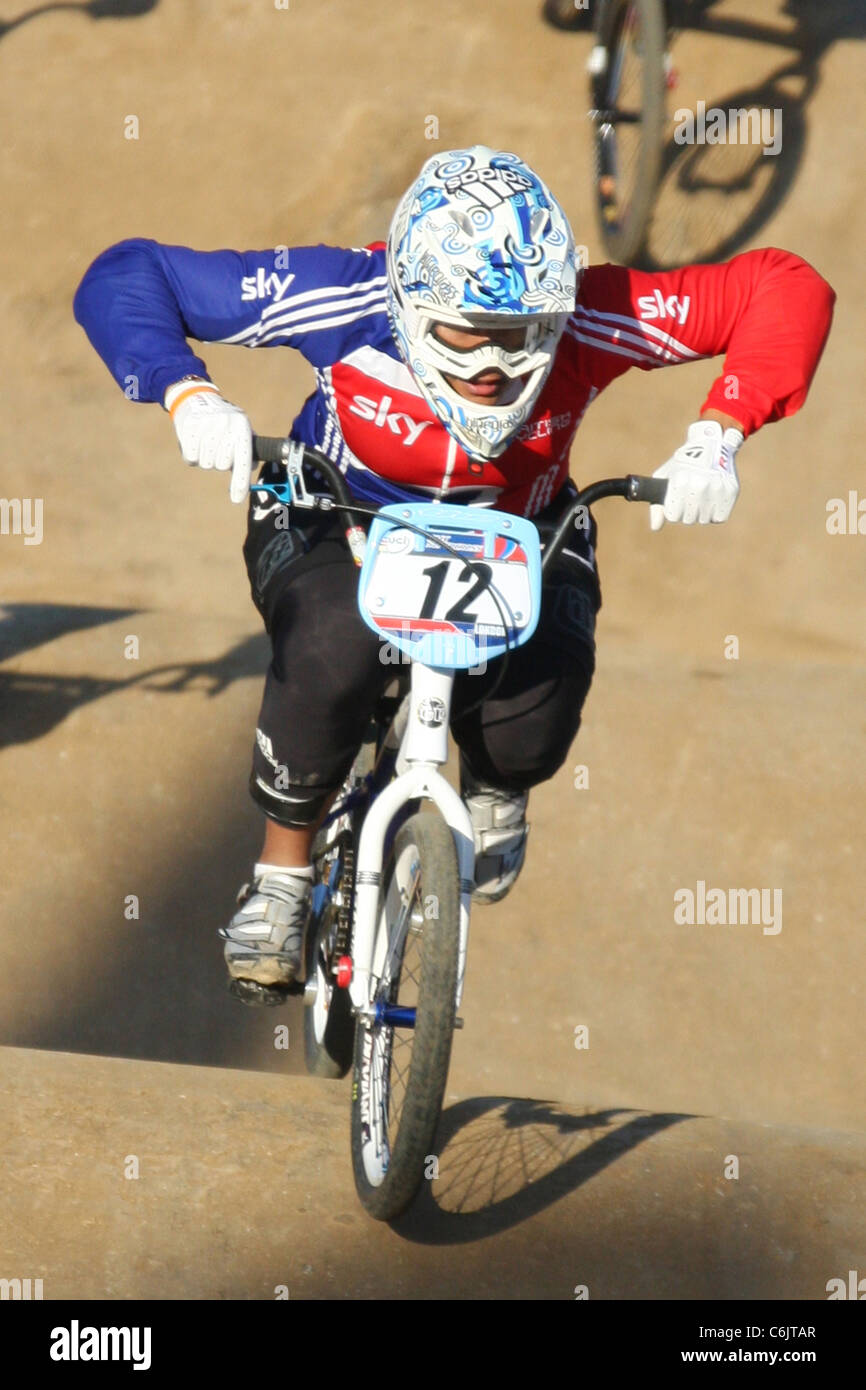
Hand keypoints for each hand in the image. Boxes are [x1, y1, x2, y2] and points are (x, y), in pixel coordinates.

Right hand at [164, 378, 251, 503]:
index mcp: (242, 425)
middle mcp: (226, 423)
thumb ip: (247, 451)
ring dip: (204, 458)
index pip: (243, 459)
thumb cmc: (223, 421)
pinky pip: (190, 457)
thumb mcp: (240, 429)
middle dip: (218, 462)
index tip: (236, 499)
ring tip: (205, 442)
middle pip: (222, 465)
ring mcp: (207, 423)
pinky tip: (194, 441)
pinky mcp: (189, 426)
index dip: (240, 482)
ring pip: (205, 463)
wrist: (196, 396)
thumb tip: (249, 468)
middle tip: (216, 448)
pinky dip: (191, 455)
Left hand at [649, 419, 743, 530]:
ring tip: (701, 495)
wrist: (711, 446)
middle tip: (689, 496)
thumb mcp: (664, 477)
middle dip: (686, 512)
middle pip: (688, 519)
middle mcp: (699, 485)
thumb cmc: (683, 464)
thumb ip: (657, 504)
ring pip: (703, 520)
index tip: (676, 500)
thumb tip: (655, 527)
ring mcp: (717, 488)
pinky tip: (712, 499)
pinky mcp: (731, 491)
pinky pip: (719, 518)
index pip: (673, 516)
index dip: (673, 510)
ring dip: (701, 512)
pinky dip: (715, 513)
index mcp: (680, 481)